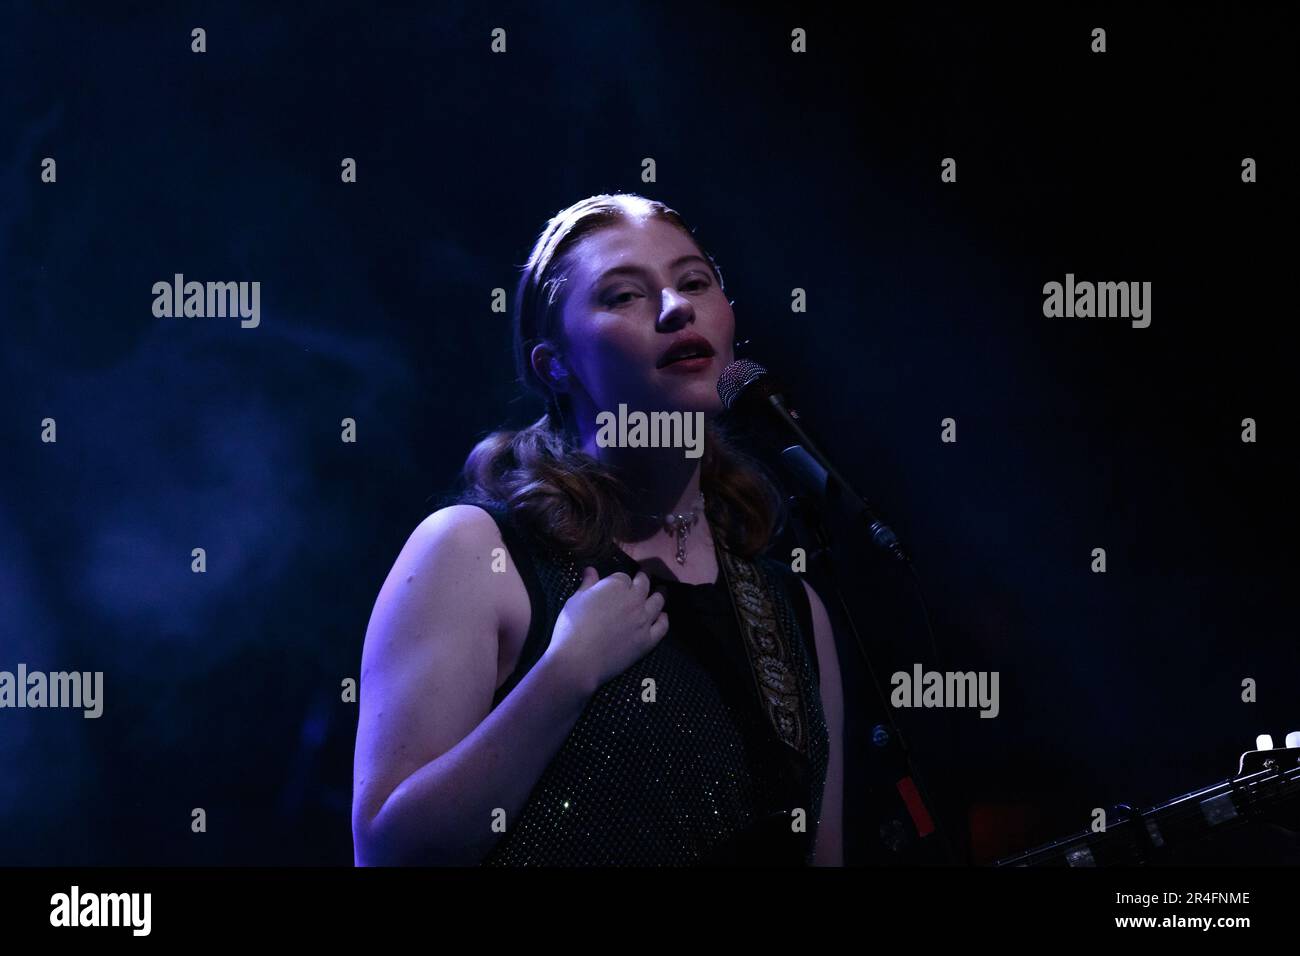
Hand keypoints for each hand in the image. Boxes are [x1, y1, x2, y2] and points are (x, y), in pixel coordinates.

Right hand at [543, 567, 668, 696]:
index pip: (623, 577)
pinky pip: (662, 626)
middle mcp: (634, 599)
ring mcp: (643, 620)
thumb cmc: (572, 627)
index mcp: (615, 586)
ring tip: (661, 591)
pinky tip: (663, 616)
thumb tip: (591, 569)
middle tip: (645, 576)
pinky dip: (664, 619)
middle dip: (644, 579)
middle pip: (644, 585)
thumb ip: (587, 584)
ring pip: (657, 602)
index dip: (620, 580)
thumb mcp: (576, 600)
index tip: (619, 582)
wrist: (579, 660)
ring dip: (659, 594)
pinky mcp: (648, 640)